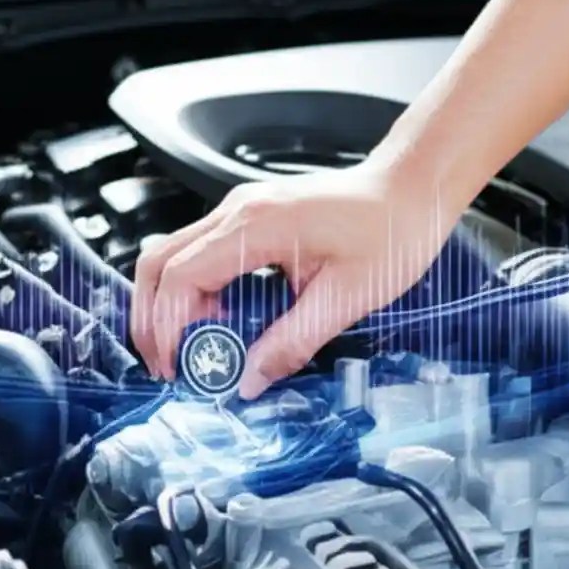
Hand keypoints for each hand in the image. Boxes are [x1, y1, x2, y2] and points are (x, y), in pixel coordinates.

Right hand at [131, 159, 464, 398]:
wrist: (415, 187)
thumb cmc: (392, 229)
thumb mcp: (346, 298)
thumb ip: (292, 342)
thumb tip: (250, 381)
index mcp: (255, 226)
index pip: (179, 277)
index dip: (166, 328)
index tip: (175, 368)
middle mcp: (238, 211)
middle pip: (159, 261)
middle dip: (153, 317)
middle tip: (169, 364)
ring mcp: (243, 210)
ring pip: (176, 256)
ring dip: (173, 305)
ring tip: (195, 351)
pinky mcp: (254, 217)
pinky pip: (204, 254)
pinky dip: (197, 291)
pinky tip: (222, 322)